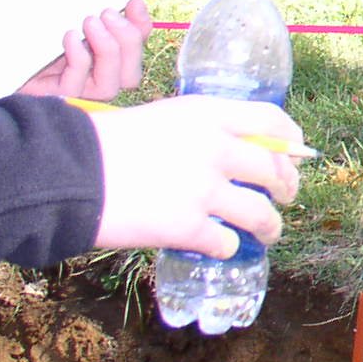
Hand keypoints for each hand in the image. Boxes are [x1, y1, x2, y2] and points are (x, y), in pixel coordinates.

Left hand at [20, 0, 151, 100]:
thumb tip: (126, 1)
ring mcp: (78, 97)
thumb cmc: (32, 42)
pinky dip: (79, 58)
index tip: (133, 2)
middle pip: (131, 76)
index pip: (135, 53)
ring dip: (108, 49)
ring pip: (110, 85)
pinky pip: (76, 83)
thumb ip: (96, 19)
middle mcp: (96, 86)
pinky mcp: (56, 99)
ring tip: (90, 22)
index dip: (142, 29)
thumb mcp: (67, 25)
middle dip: (127, 41)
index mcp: (103, 66)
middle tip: (106, 13)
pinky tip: (68, 37)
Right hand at [89, 95, 304, 257]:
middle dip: (287, 187)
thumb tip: (223, 154)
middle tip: (286, 196)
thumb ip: (194, 132)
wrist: (65, 173)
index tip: (298, 150)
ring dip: (270, 226)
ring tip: (268, 232)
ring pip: (261, 213)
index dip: (290, 139)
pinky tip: (219, 247)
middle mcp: (215, 148)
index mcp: (206, 114)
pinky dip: (226, 247)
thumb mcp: (156, 118)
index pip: (271, 120)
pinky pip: (226, 242)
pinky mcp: (189, 227)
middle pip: (275, 170)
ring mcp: (205, 190)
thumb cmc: (99, 143)